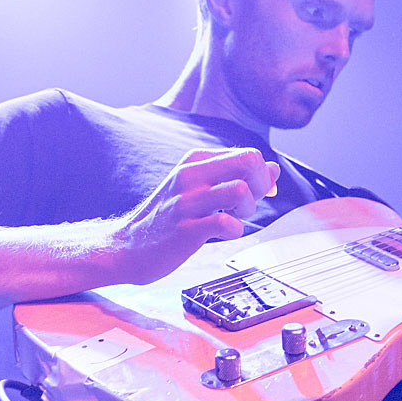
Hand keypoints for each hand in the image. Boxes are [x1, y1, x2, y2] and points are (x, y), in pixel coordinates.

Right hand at [107, 148, 280, 284]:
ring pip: (240, 190)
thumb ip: (235, 177)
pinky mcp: (185, 229)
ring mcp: (186, 202)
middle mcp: (190, 176)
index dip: (262, 175)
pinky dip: (234, 230)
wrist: (127, 246)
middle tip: (249, 204)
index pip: (247, 153)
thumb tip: (274, 170)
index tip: (255, 194)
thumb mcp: (199, 189)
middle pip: (249, 161)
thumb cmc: (166, 219)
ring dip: (248, 209)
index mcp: (195, 161)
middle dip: (261, 185)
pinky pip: (225, 222)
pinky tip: (223, 234)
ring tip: (235, 219)